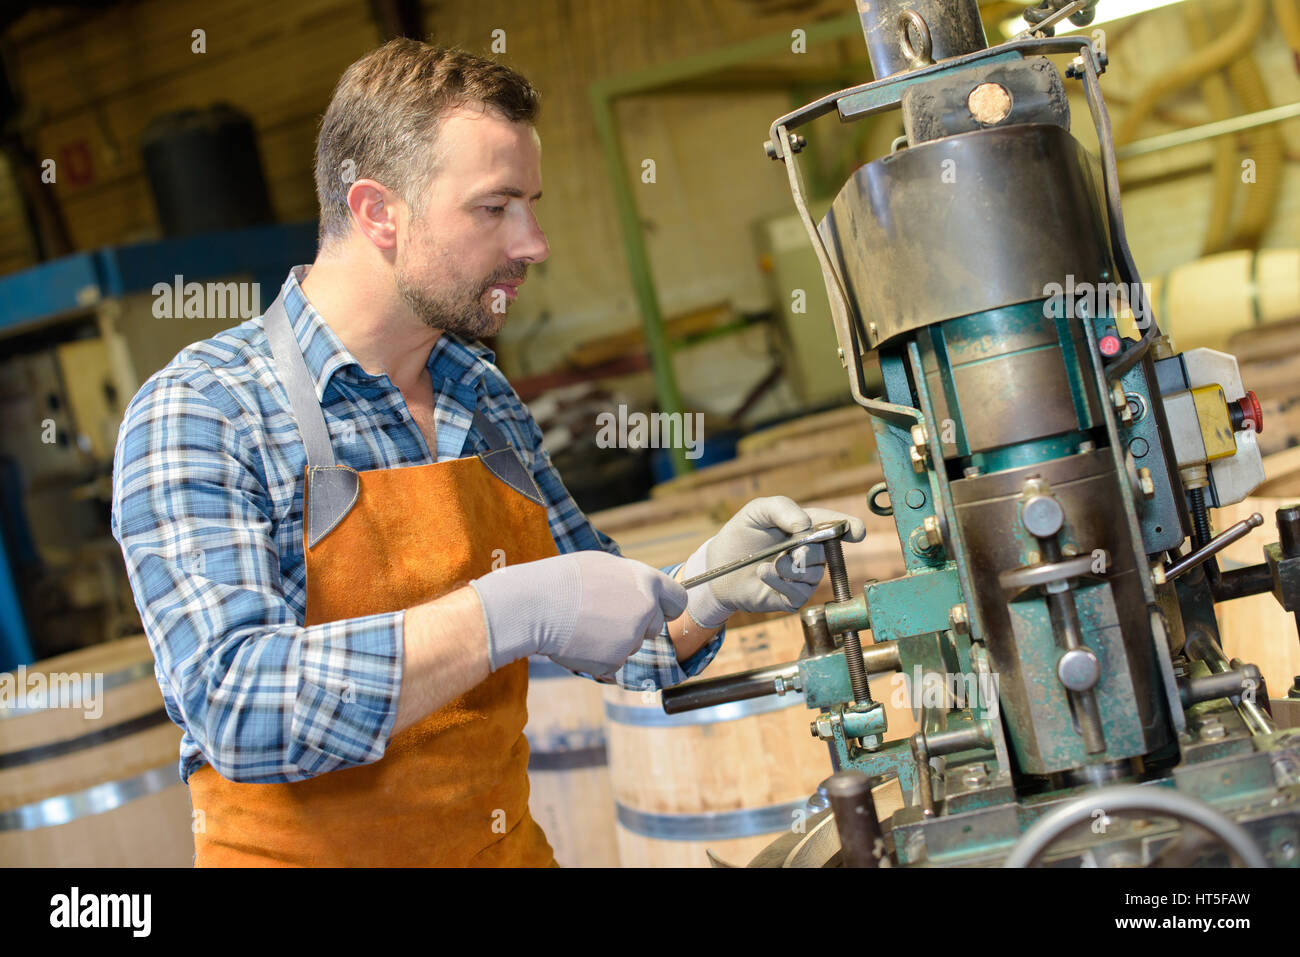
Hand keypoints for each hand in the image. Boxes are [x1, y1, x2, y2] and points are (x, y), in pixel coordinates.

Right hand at [470, 551, 687, 675]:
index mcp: (646, 582)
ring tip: (582, 625)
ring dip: (613, 642)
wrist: (534, 606)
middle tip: (601, 616)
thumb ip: (630, 581)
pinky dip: (597, 658)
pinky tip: (577, 642)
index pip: (678, 600)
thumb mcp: (604, 566)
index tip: (660, 611)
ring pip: (630, 646)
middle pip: (652, 627)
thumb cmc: (563, 580)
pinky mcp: (614, 662)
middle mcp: (645, 609)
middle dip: (634, 625)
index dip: (667, 607)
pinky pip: (612, 664)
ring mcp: (631, 638)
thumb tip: (642, 592)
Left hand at [681, 496, 865, 628]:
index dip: (850, 528)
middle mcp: (810, 552)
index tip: (856, 533)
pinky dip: (780, 582)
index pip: (835, 526)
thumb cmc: (740, 535)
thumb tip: (806, 526)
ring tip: (765, 564)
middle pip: (825, 551)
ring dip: (788, 568)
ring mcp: (803, 576)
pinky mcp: (793, 597)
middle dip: (807, 550)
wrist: (719, 566)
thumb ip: (782, 508)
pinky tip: (763, 574)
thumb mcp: (756, 512)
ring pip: (814, 574)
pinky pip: (799, 593)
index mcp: (806, 527)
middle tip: (786, 549)